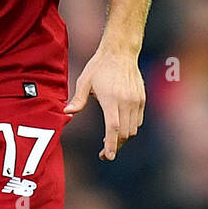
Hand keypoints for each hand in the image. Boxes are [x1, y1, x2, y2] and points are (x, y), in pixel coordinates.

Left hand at [64, 43, 144, 160]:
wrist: (120, 52)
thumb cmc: (99, 66)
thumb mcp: (84, 81)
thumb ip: (78, 100)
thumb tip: (66, 112)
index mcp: (111, 99)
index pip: (113, 128)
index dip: (111, 144)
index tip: (108, 156)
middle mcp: (126, 102)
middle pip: (124, 133)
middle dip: (115, 146)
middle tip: (104, 153)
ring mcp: (136, 101)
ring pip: (132, 129)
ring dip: (122, 138)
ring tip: (110, 140)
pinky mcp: (141, 99)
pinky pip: (138, 121)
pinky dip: (130, 128)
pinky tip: (119, 128)